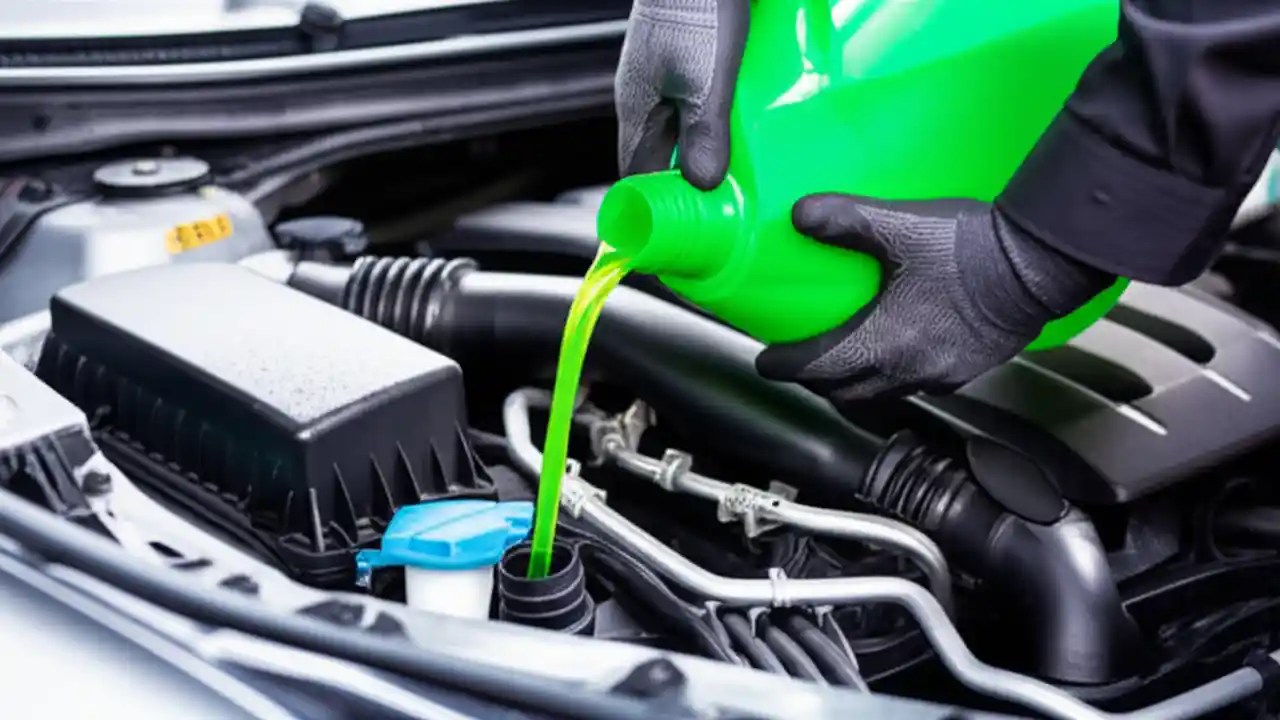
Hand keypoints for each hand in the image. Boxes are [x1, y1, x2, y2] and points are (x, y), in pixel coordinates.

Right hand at [615, 0, 748, 189]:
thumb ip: (703, 135)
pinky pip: (695, 104)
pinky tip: (741, 123)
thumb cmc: (698, 11)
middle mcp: (645, 95)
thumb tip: (703, 185)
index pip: (635, 174)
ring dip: (704, 149)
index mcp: (637, 108)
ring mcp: (663, 76)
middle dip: (685, 179)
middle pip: (659, 154)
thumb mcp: (706, 84)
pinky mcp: (684, 60)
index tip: (681, 224)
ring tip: (737, 168)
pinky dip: (715, 121)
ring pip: (679, 129)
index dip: (654, 203)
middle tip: (719, 202)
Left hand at [756, 194, 1113, 400]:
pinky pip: (917, 383)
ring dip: (854, 381)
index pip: (816, 369)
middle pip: (845, 390)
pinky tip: (899, 347)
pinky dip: (893, 373)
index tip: (765, 362)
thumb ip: (844, 220)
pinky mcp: (968, 368)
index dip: (784, 367)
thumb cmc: (972, 250)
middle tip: (799, 359)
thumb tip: (800, 215)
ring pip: (881, 391)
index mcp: (883, 345)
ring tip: (843, 356)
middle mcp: (909, 372)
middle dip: (816, 379)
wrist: (1041, 264)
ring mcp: (941, 375)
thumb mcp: (899, 225)